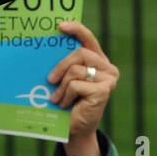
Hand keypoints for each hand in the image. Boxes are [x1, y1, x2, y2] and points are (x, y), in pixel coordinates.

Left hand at [48, 21, 119, 155]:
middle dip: (61, 66)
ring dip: (62, 86)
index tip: (60, 26)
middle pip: (80, 53)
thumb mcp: (66, 78)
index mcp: (99, 61)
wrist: (76, 129)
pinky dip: (67, 95)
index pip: (89, 38)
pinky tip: (66, 104)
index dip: (76, 29)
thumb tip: (48, 47)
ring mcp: (108, 80)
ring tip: (57, 98)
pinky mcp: (104, 91)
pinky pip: (77, 85)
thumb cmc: (68, 102)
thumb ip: (65, 63)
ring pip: (76, 70)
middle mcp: (108, 68)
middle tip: (49, 79)